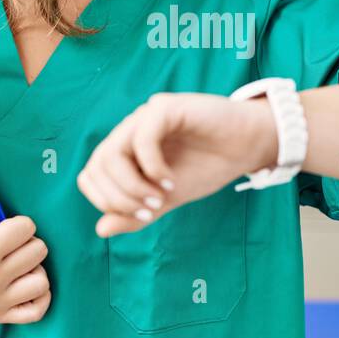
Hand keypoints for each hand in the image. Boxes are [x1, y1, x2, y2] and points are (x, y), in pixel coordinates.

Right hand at [0, 175, 51, 323]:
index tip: (8, 228)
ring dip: (35, 269)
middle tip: (13, 245)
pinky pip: (37, 311)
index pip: (24, 229)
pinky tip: (27, 285)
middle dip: (28, 243)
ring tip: (20, 265)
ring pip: (42, 281)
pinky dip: (40, 297)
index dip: (20, 224)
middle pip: (38, 251)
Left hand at [76, 92, 278, 237]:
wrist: (247, 147)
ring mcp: (145, 116)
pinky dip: (152, 167)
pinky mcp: (165, 108)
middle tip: (152, 210)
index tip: (143, 216)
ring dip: (132, 184)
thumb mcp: (167, 199)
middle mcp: (130, 130)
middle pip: (97, 165)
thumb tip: (100, 229)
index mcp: (125, 149)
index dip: (106, 201)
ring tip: (161, 197)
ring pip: (112, 152)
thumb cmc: (208, 167)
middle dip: (120, 197)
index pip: (91, 174)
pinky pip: (142, 138)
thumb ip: (135, 214)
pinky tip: (170, 180)